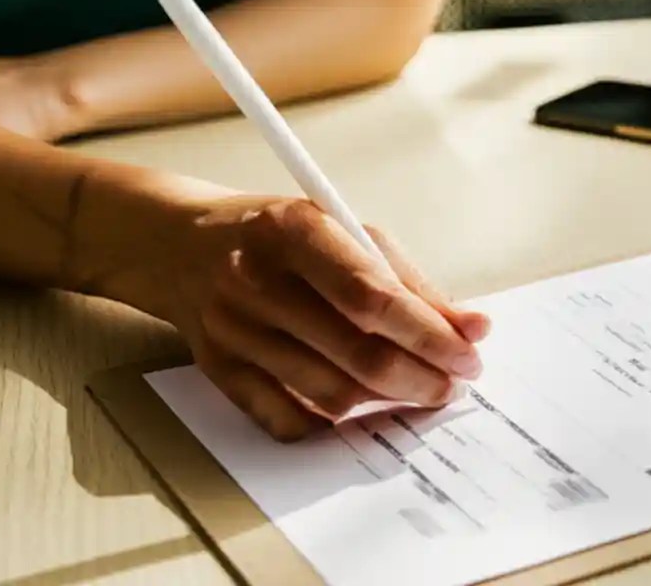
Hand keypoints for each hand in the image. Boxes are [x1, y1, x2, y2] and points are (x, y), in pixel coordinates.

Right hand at [160, 194, 489, 441]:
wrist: (179, 244)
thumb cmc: (278, 235)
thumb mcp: (342, 229)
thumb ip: (406, 279)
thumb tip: (471, 328)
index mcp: (294, 230)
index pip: (373, 297)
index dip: (430, 334)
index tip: (469, 354)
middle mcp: (256, 279)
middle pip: (358, 353)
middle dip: (421, 378)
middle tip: (452, 384)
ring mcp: (232, 329)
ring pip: (331, 394)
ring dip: (386, 401)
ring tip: (415, 389)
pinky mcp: (218, 369)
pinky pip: (289, 418)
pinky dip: (333, 420)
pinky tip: (358, 402)